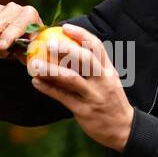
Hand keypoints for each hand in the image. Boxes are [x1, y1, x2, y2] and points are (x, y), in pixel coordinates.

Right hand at [0, 2, 43, 58]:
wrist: (21, 39)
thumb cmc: (30, 45)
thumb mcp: (34, 50)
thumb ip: (32, 53)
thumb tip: (30, 60)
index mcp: (29, 14)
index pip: (16, 24)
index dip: (8, 36)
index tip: (2, 47)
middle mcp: (13, 8)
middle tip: (1, 53)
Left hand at [28, 22, 134, 151]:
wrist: (123, 130)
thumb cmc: (111, 102)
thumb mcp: (109, 82)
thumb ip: (95, 68)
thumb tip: (72, 52)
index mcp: (108, 71)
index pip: (97, 47)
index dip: (81, 35)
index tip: (66, 27)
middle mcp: (102, 81)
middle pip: (86, 59)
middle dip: (66, 49)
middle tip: (48, 42)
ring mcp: (94, 96)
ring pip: (71, 78)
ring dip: (51, 69)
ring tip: (34, 63)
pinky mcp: (84, 111)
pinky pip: (63, 97)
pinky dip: (48, 89)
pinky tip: (36, 82)